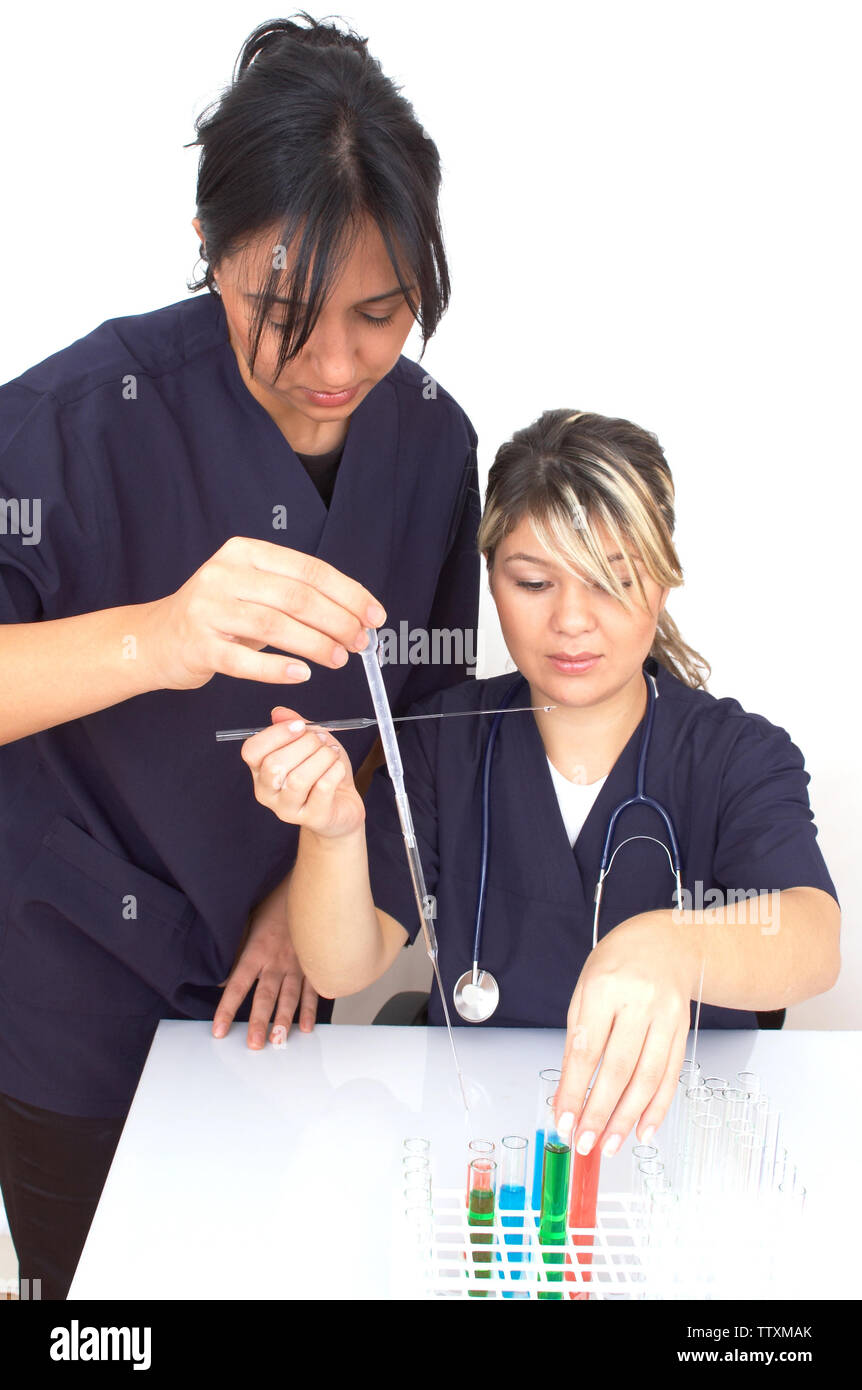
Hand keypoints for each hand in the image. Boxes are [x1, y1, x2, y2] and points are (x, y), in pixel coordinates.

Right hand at [142, 536, 385, 690]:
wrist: (157, 639)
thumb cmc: (218, 616)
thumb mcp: (253, 590)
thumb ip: (296, 595)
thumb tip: (356, 614)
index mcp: (245, 552)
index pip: (309, 569)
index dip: (348, 593)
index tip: (375, 615)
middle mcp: (224, 574)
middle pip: (297, 597)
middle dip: (338, 621)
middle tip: (361, 643)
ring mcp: (209, 609)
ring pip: (276, 626)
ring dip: (316, 645)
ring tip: (339, 659)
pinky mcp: (199, 645)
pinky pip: (245, 660)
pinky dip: (277, 668)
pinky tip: (302, 674)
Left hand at [212, 884, 318, 1047]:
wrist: (306, 888)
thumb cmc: (273, 904)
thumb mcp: (247, 923)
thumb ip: (235, 953)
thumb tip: (221, 980)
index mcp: (257, 950)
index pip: (237, 984)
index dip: (227, 1008)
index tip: (218, 1030)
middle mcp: (277, 961)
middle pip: (266, 995)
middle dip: (259, 1021)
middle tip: (254, 1045)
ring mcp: (298, 963)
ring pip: (290, 996)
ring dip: (285, 1020)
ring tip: (279, 1040)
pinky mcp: (314, 963)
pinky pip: (313, 989)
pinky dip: (310, 1009)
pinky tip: (306, 1027)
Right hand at [242, 707, 365, 839]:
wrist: (344, 805)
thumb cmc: (323, 772)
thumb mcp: (310, 743)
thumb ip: (294, 727)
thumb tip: (279, 712)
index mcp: (260, 770)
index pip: (252, 751)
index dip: (276, 734)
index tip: (300, 726)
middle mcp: (268, 792)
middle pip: (274, 765)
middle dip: (305, 744)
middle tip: (322, 741)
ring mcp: (288, 809)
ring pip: (298, 779)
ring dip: (322, 758)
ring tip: (332, 753)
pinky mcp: (313, 818)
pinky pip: (322, 787)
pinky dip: (335, 770)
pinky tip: (338, 769)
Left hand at [554, 914, 696, 1158]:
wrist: (665, 942)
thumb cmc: (617, 965)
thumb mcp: (585, 990)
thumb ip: (577, 1039)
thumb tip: (568, 1094)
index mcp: (604, 987)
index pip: (586, 1049)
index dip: (574, 1090)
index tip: (563, 1120)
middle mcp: (639, 1001)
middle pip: (618, 1068)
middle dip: (600, 1112)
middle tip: (584, 1142)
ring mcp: (666, 1016)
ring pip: (647, 1078)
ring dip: (627, 1118)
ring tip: (610, 1144)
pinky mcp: (683, 1030)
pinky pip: (671, 1075)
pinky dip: (657, 1108)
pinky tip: (643, 1130)